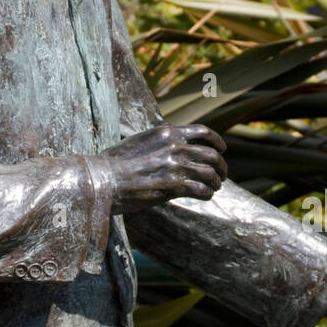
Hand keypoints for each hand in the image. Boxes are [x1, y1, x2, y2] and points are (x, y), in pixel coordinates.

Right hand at [101, 123, 227, 214]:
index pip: (203, 132)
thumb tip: (169, 130)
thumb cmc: (116, 162)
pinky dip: (206, 194)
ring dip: (216, 182)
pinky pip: (200, 190)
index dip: (217, 141)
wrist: (104, 179)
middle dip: (221, 166)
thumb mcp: (138, 139)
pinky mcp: (174, 186)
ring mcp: (175, 166)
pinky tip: (205, 196)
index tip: (222, 149)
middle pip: (211, 155)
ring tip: (215, 187)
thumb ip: (157, 136)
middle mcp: (175, 146)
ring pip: (209, 174)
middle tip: (222, 174)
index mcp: (167, 132)